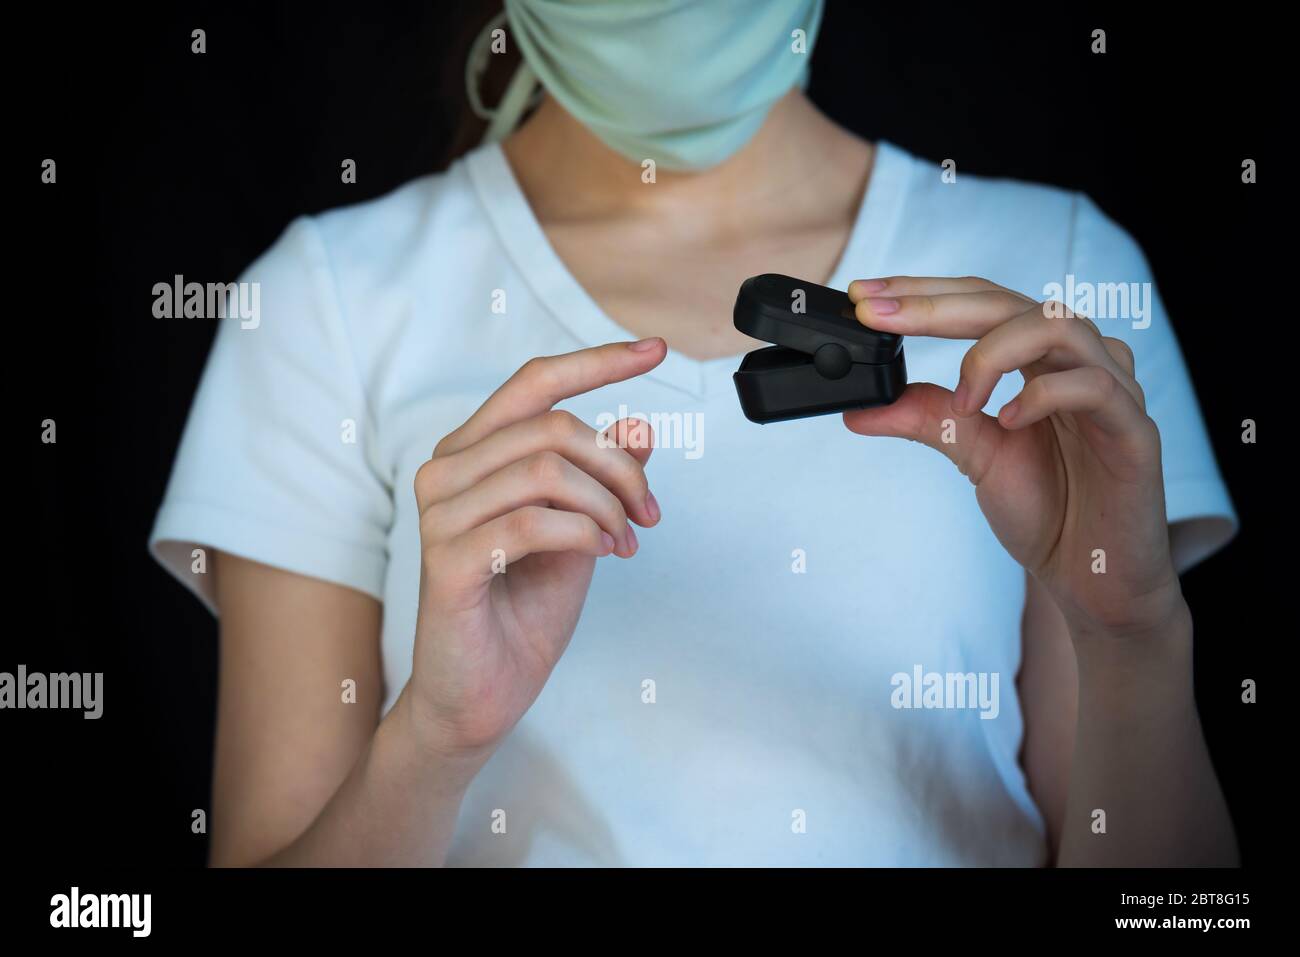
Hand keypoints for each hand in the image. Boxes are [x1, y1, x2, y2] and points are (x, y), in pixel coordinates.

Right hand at [401, 339, 665, 764]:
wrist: (483, 693)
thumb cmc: (524, 608)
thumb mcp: (582, 528)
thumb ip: (602, 478)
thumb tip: (639, 426)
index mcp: (475, 452)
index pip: (535, 383)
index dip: (597, 361)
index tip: (656, 350)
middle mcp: (448, 471)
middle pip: (553, 428)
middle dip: (620, 468)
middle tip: (649, 514)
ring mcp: (440, 514)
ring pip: (545, 470)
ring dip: (606, 505)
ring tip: (625, 541)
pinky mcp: (447, 559)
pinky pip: (531, 521)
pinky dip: (582, 533)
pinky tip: (601, 553)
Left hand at [843, 277, 1185, 642]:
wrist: (1094, 576)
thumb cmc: (1047, 507)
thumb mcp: (970, 454)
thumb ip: (926, 419)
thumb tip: (860, 408)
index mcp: (1038, 358)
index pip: (980, 302)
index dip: (922, 292)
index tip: (862, 296)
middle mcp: (1076, 361)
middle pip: (1010, 302)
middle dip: (936, 306)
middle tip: (878, 314)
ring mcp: (1112, 390)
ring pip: (1059, 326)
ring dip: (993, 352)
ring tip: (962, 397)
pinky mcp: (1135, 431)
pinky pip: (1094, 387)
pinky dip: (1042, 396)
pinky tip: (1007, 420)